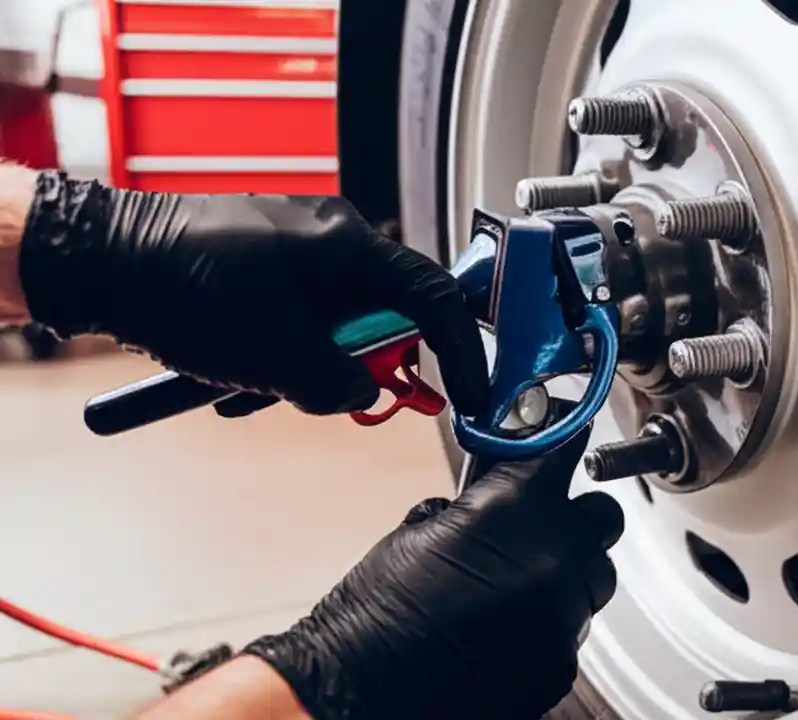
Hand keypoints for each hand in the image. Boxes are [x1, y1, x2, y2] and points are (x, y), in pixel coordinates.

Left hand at [19, 171, 486, 414]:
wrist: (102, 261)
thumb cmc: (184, 290)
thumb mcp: (277, 359)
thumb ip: (338, 384)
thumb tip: (356, 393)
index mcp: (348, 245)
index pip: (435, 297)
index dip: (464, 350)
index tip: (473, 392)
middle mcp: (330, 235)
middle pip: (384, 313)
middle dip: (360, 363)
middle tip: (333, 392)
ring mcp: (296, 244)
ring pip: (338, 321)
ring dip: (310, 363)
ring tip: (259, 381)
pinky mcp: (265, 258)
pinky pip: (301, 313)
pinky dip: (284, 349)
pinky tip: (240, 369)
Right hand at [242, 429, 620, 719]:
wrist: (361, 688)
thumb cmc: (377, 610)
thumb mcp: (423, 527)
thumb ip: (481, 504)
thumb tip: (502, 493)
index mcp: (518, 508)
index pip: (564, 448)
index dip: (561, 439)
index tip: (561, 437)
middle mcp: (555, 558)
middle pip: (601, 518)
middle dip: (572, 517)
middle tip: (538, 526)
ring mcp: (563, 615)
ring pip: (593, 578)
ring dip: (566, 574)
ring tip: (517, 585)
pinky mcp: (560, 664)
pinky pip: (572, 628)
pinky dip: (548, 623)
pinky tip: (506, 628)